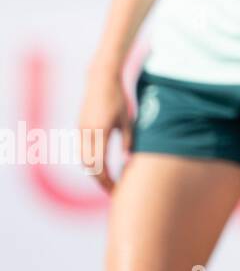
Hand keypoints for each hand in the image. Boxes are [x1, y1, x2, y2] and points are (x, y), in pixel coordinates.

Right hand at [79, 60, 131, 191]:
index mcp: (100, 132)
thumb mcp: (128, 120)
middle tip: (114, 191)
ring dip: (94, 173)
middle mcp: (86, 134)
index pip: (100, 165)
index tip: (117, 190)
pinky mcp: (79, 128)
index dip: (107, 181)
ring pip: (83, 160)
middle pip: (89, 167)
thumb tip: (128, 162)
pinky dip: (90, 162)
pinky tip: (101, 167)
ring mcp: (80, 131)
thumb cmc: (118, 98)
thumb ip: (128, 141)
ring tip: (109, 181)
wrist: (100, 80)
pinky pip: (82, 151)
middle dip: (100, 181)